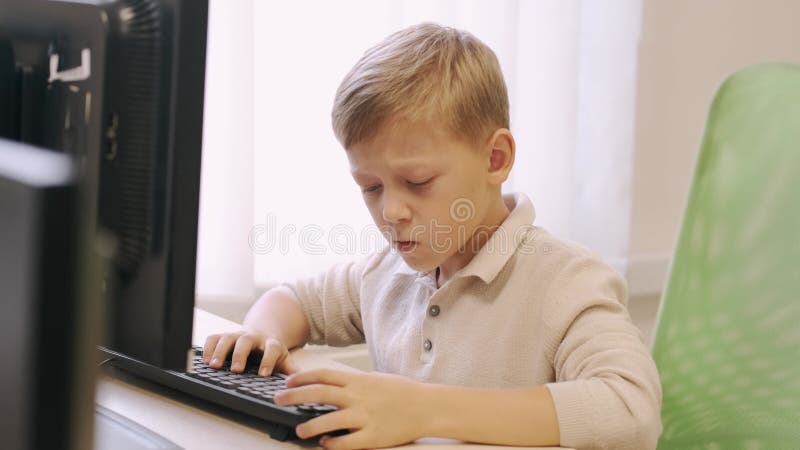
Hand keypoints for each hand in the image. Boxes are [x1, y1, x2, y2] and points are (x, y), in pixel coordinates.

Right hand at [203, 330, 297, 375]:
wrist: (262, 333)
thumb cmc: (271, 351)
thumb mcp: (283, 358)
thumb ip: (290, 369)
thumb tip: (301, 381)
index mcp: (271, 343)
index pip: (272, 349)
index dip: (268, 360)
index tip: (263, 374)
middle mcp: (253, 337)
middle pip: (246, 341)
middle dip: (240, 355)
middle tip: (236, 370)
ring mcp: (238, 335)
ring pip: (228, 338)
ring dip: (220, 351)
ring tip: (214, 365)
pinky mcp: (225, 336)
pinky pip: (214, 338)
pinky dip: (208, 348)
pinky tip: (204, 361)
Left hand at [275, 369, 428, 449]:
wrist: (427, 406)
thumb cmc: (402, 392)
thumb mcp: (375, 379)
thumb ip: (353, 383)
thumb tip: (330, 385)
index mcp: (358, 380)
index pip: (323, 374)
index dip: (302, 377)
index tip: (287, 382)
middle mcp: (358, 396)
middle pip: (319, 393)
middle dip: (295, 397)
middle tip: (279, 400)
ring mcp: (365, 416)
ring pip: (329, 419)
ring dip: (310, 426)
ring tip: (299, 431)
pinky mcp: (373, 435)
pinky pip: (347, 441)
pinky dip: (333, 443)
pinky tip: (326, 444)